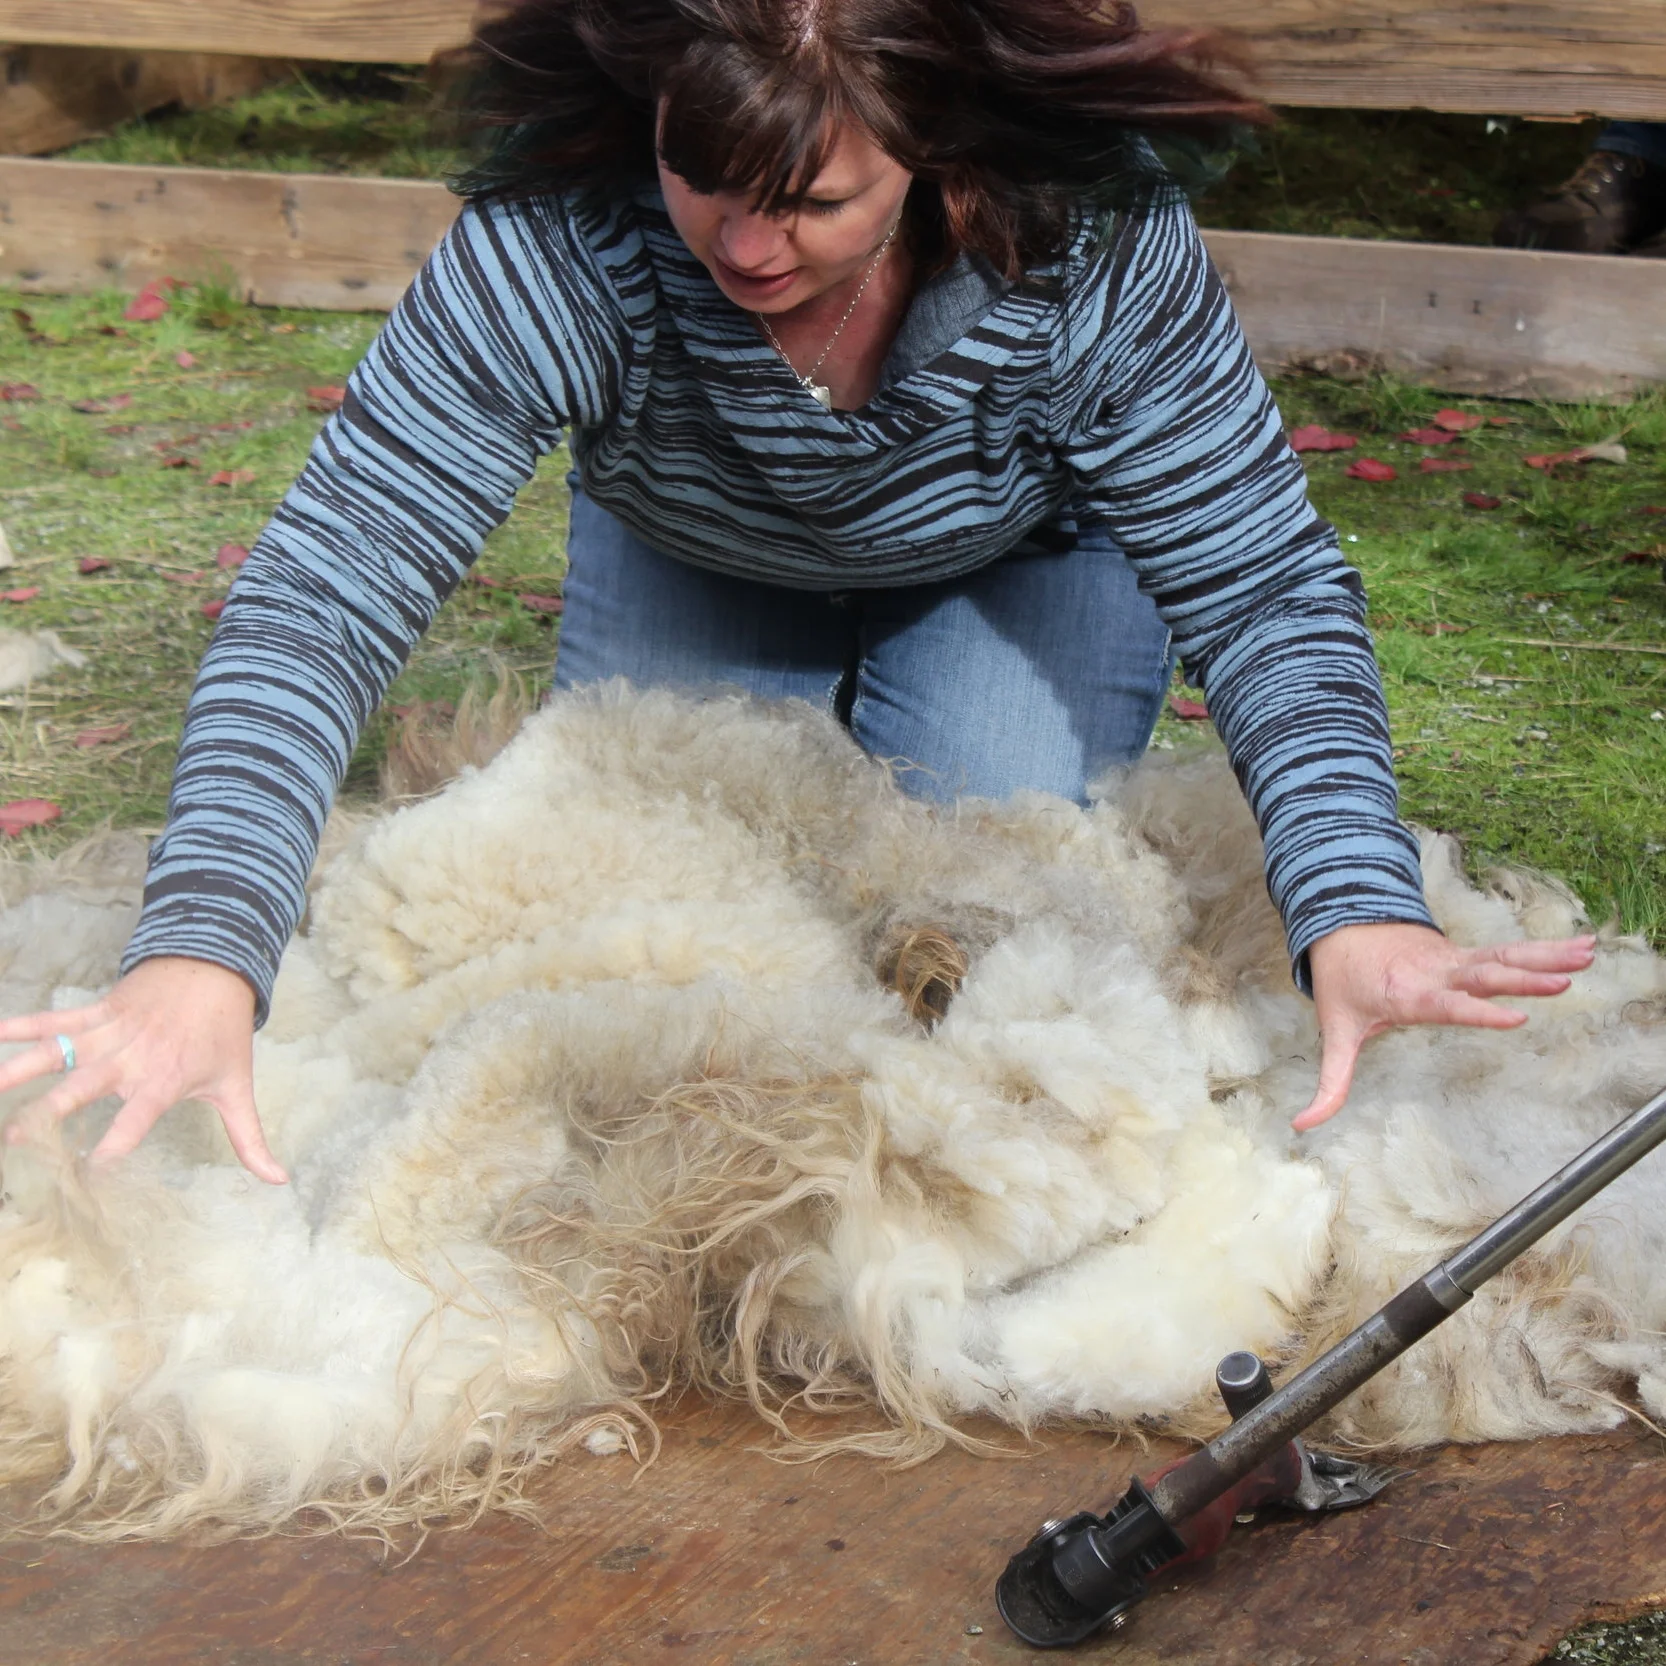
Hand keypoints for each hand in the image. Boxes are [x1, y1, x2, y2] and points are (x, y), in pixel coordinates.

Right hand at [0, 956, 285, 1182]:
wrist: (217, 968)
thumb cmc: (224, 1033)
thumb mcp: (238, 1086)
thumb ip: (250, 1138)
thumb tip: (278, 1180)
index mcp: (165, 1080)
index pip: (137, 1117)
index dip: (116, 1141)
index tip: (91, 1168)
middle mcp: (132, 1058)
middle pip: (84, 1087)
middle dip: (48, 1111)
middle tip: (17, 1137)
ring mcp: (110, 1032)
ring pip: (58, 1052)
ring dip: (20, 1069)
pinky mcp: (98, 1012)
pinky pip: (55, 1019)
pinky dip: (23, 1025)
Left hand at [1294, 921, 1595, 1132]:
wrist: (1342, 922)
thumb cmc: (1342, 981)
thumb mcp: (1334, 1030)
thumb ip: (1330, 1083)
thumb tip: (1304, 1124)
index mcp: (1407, 994)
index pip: (1446, 1005)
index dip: (1478, 1012)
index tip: (1515, 1016)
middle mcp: (1435, 974)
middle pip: (1483, 976)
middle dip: (1522, 979)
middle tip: (1562, 983)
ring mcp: (1452, 960)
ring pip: (1502, 958)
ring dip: (1546, 956)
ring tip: (1586, 956)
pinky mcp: (1464, 954)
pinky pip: (1507, 951)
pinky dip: (1544, 948)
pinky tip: (1582, 947)